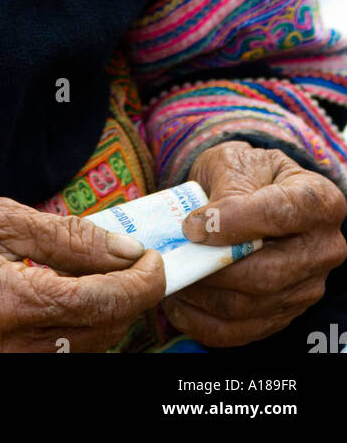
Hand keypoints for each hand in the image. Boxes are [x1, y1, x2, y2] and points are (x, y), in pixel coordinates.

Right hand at [0, 196, 164, 352]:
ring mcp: (5, 367)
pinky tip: (68, 296)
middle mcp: (14, 348)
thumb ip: (65, 235)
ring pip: (84, 350)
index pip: (105, 302)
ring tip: (102, 274)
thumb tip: (121, 245)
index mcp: (14, 302)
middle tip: (135, 260)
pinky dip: (75, 329)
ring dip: (106, 315)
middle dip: (130, 297)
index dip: (142, 281)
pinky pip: (56, 356)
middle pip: (103, 333)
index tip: (155, 259)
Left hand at [164, 141, 346, 347]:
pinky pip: (242, 331)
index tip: (193, 226)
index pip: (280, 214)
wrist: (253, 193)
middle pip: (267, 273)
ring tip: (171, 278)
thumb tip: (201, 228)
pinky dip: (204, 322)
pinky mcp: (285, 314)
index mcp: (319, 200)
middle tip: (174, 258)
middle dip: (213, 269)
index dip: (235, 222)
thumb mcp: (236, 162)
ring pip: (250, 306)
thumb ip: (226, 187)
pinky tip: (179, 303)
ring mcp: (307, 287)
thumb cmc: (245, 174)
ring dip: (203, 297)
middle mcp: (323, 249)